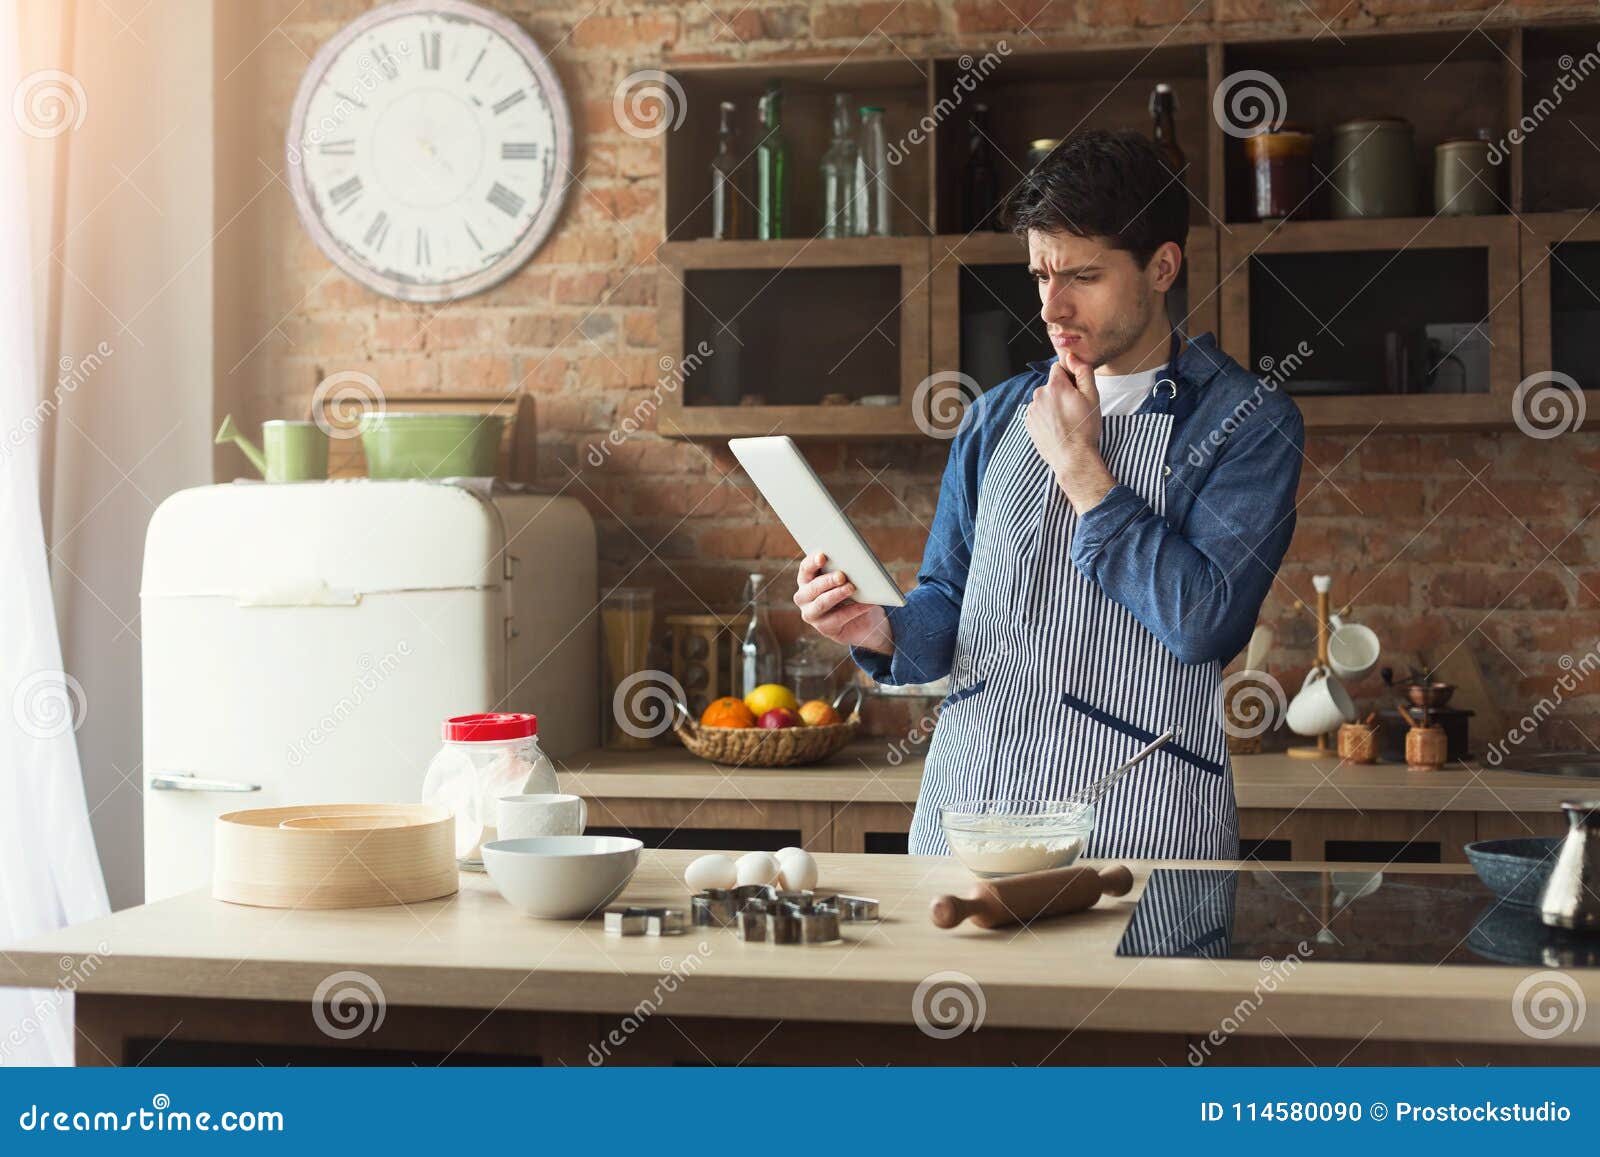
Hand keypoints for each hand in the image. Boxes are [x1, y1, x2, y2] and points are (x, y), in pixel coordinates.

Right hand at [794, 552, 893, 655]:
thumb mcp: (845, 580)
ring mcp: (811, 614)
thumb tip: (852, 562)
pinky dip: (854, 610)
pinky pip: (838, 618)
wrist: (861, 621)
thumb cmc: (850, 593)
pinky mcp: (824, 628)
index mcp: (806, 580)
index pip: (806, 569)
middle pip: (813, 587)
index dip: (813, 562)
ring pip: (822, 603)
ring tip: (852, 587)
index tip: (823, 556)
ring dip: (837, 594)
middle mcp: (803, 597)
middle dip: (828, 580)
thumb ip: (843, 570)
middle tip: (842, 575)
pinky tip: (866, 603)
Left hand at [1025, 350, 1115, 513]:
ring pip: (1045, 400)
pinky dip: (1047, 417)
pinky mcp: (1028, 423)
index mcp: (1054, 386)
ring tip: (1067, 421)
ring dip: (1054, 405)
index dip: (1070, 377)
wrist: (1072, 458)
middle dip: (1062, 392)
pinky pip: (1039, 413)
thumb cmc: (1084, 428)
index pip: (1059, 368)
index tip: (1077, 390)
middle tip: (1075, 409)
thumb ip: (1083, 371)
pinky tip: (1058, 428)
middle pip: (1052, 385)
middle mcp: (1039, 395)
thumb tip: (1072, 357)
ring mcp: (1031, 410)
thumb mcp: (1092, 396)